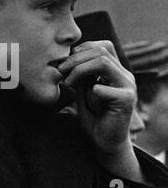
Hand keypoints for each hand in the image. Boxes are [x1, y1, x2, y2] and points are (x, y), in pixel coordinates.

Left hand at [59, 40, 137, 160]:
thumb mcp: (82, 92)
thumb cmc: (94, 116)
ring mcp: (128, 86)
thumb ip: (80, 76)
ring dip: (79, 70)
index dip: (80, 50)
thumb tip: (66, 60)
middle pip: (101, 51)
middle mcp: (124, 75)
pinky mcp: (127, 100)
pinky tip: (88, 98)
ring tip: (68, 83)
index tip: (63, 64)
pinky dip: (94, 91)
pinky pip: (108, 88)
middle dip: (75, 59)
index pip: (102, 47)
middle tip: (60, 72)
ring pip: (103, 63)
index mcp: (115, 70)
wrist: (104, 140)